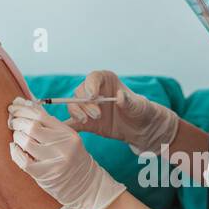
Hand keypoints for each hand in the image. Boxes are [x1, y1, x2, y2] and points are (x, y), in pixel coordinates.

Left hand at [8, 98, 124, 208]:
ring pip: (26, 142)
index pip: (41, 115)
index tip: (14, 106)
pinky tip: (13, 147)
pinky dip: (14, 152)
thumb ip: (49, 125)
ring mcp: (54, 161)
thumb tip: (23, 106)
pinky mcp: (45, 175)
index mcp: (68, 134)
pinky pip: (23, 160)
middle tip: (11, 121)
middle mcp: (63, 146)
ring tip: (16, 135)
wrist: (85, 186)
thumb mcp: (67, 139)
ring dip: (16, 136)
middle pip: (32, 126)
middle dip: (17, 121)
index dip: (24, 109)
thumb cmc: (72, 159)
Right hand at [64, 70, 179, 154]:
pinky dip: (68, 127)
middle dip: (84, 102)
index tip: (93, 96)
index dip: (90, 85)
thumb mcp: (140, 107)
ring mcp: (88, 108)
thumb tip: (120, 96)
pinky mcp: (86, 123)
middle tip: (97, 114)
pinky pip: (73, 123)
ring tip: (87, 120)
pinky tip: (66, 131)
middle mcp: (94, 92)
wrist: (142, 130)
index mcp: (107, 81)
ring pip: (73, 106)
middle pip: (80, 92)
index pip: (93, 78)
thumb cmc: (142, 112)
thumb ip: (130, 102)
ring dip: (76, 112)